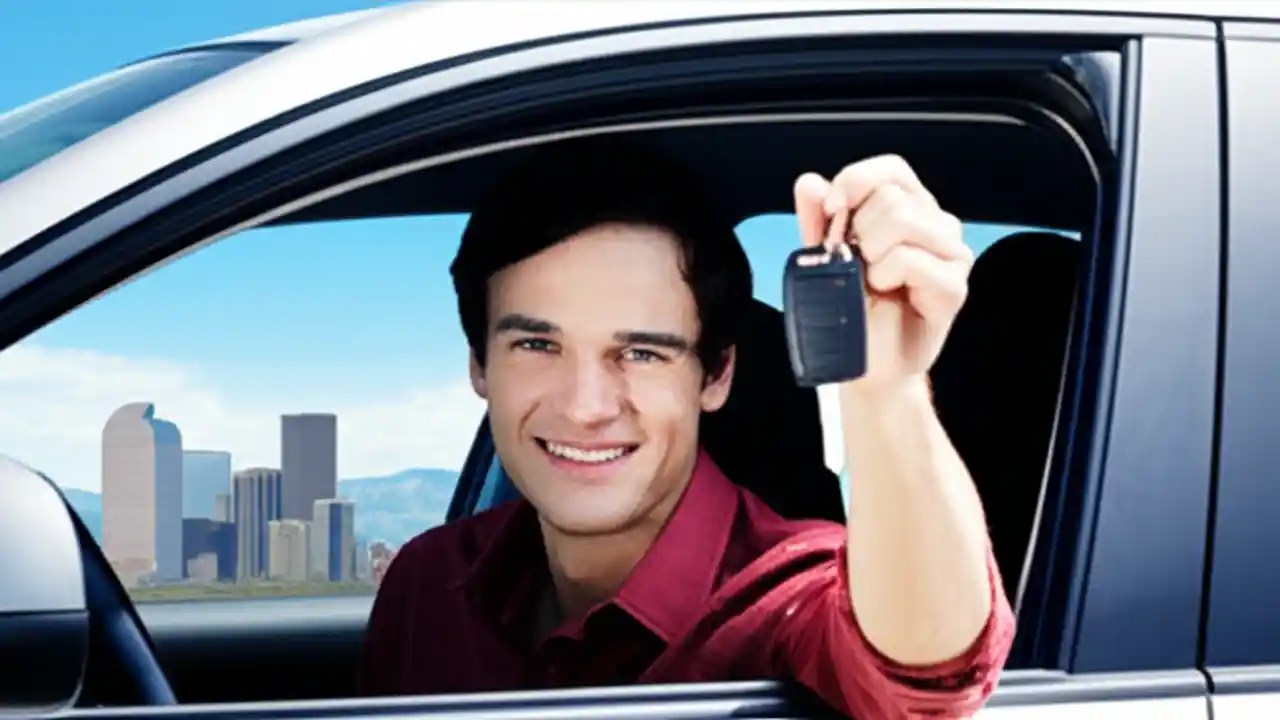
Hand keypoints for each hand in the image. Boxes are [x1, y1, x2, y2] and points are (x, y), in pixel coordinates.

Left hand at [793, 154, 971, 390]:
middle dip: (857, 231)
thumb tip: (810, 182)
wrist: (867, 362)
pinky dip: (885, 275)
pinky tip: (887, 293)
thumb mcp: (825, 258)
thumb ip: (818, 220)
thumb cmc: (852, 309)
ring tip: (873, 282)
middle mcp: (937, 225)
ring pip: (902, 219)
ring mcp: (952, 254)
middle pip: (891, 196)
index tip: (832, 210)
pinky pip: (911, 259)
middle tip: (856, 266)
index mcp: (910, 208)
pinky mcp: (954, 285)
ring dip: (870, 255)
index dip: (856, 181)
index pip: (891, 169)